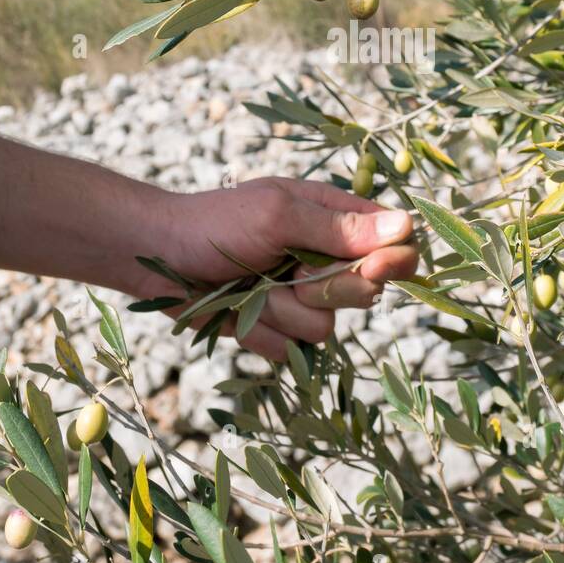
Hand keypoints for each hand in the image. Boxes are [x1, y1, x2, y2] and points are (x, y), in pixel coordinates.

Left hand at [132, 177, 418, 359]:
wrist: (157, 257)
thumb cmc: (217, 221)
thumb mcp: (279, 215)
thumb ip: (340, 228)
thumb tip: (406, 226)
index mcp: (334, 219)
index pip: (393, 243)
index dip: (394, 260)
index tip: (375, 267)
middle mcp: (326, 259)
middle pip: (367, 291)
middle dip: (328, 287)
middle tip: (290, 270)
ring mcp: (302, 297)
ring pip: (327, 325)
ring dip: (285, 309)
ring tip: (252, 286)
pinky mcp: (278, 329)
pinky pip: (292, 347)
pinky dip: (263, 332)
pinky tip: (238, 311)